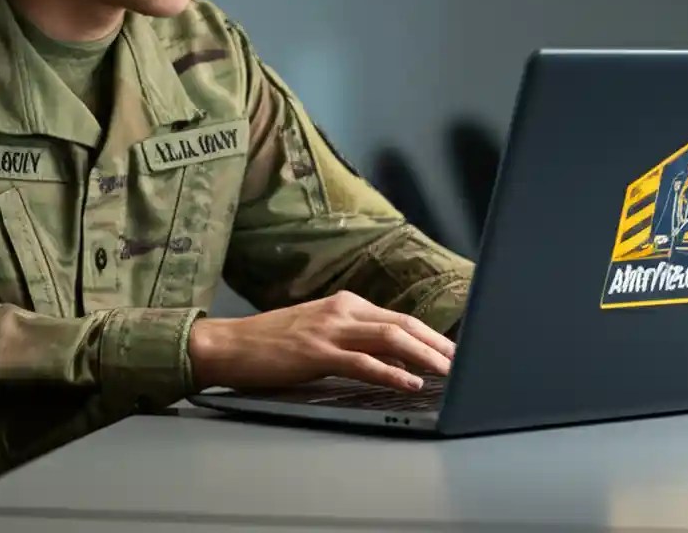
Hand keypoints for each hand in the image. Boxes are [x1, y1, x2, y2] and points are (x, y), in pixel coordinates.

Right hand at [188, 290, 454, 392]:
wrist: (227, 345)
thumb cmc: (268, 343)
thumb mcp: (315, 331)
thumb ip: (348, 338)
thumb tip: (386, 357)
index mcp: (343, 303)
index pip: (397, 317)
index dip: (428, 334)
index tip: (450, 350)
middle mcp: (341, 310)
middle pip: (402, 324)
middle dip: (435, 344)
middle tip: (460, 362)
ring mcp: (329, 330)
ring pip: (390, 338)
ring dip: (423, 356)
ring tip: (446, 372)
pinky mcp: (317, 353)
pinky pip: (363, 363)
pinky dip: (391, 372)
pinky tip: (409, 383)